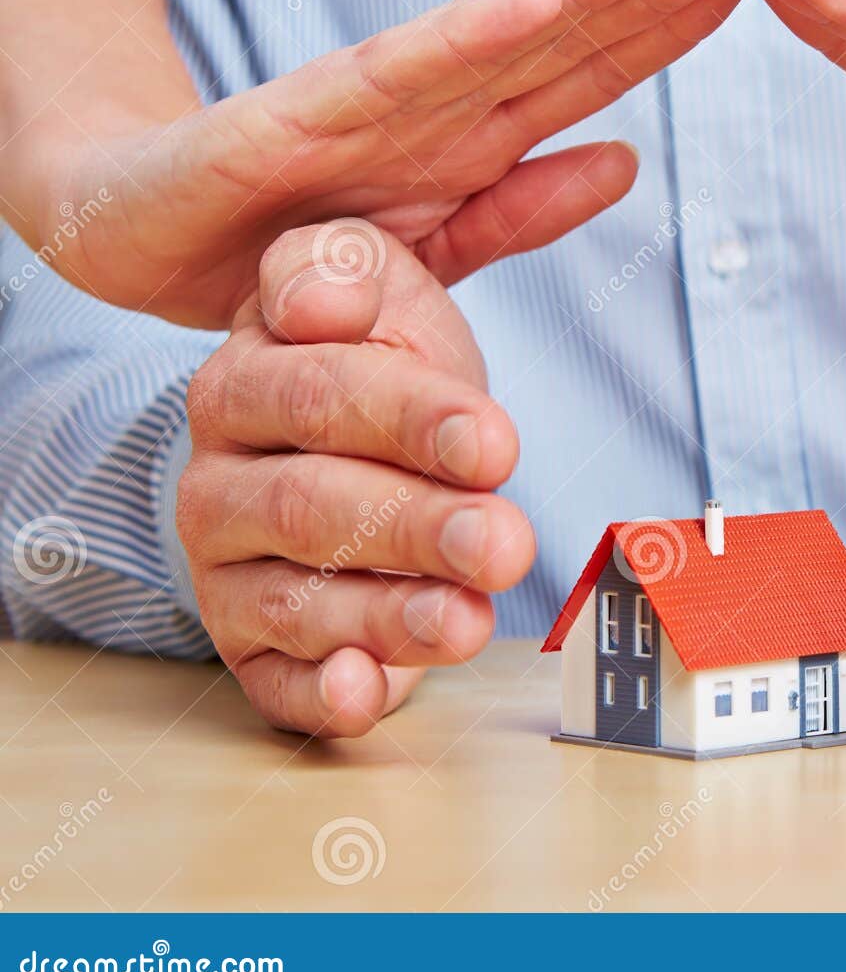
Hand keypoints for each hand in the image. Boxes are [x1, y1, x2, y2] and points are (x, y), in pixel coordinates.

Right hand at [4, 0, 748, 326]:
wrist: (132, 242)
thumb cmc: (287, 241)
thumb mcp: (432, 244)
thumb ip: (523, 209)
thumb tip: (627, 163)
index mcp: (472, 135)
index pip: (592, 68)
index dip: (673, 25)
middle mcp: (436, 105)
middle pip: (567, 37)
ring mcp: (372, 105)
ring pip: (500, 40)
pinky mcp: (297, 120)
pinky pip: (398, 78)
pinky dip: (469, 39)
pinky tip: (540, 1)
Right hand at [178, 222, 533, 736]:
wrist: (356, 447)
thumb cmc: (381, 370)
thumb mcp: (381, 295)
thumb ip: (347, 273)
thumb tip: (319, 300)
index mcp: (245, 381)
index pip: (321, 398)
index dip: (412, 421)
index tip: (496, 445)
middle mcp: (218, 482)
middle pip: (313, 507)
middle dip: (418, 529)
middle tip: (503, 543)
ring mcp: (226, 572)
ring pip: (297, 602)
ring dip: (390, 617)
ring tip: (470, 620)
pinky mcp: (251, 650)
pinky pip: (273, 686)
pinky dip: (321, 698)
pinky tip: (365, 694)